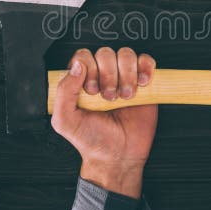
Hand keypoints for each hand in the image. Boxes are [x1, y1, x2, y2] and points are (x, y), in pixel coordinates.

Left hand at [51, 47, 156, 197]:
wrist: (118, 156)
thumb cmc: (91, 140)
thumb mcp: (65, 120)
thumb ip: (64, 91)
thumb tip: (77, 66)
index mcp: (81, 81)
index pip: (84, 56)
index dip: (89, 69)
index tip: (92, 91)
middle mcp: (102, 76)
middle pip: (106, 53)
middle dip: (109, 76)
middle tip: (109, 98)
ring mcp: (124, 77)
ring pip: (126, 54)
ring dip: (127, 75)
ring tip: (125, 96)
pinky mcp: (144, 82)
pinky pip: (146, 60)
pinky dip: (146, 68)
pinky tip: (142, 85)